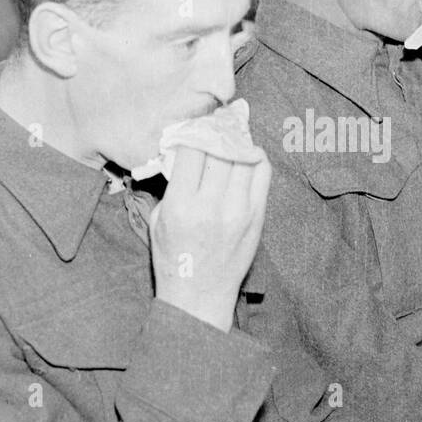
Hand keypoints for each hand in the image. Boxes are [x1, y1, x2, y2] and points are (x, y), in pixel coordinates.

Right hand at [150, 144, 270, 332]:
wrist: (199, 296)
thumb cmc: (174, 259)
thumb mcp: (158, 220)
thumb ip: (171, 185)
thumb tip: (183, 151)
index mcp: (182, 205)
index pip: (193, 150)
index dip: (193, 132)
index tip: (192, 128)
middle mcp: (212, 206)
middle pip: (221, 149)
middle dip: (216, 132)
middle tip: (213, 124)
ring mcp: (239, 211)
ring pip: (245, 156)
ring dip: (237, 141)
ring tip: (231, 135)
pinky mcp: (257, 217)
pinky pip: (262, 173)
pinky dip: (255, 157)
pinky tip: (246, 154)